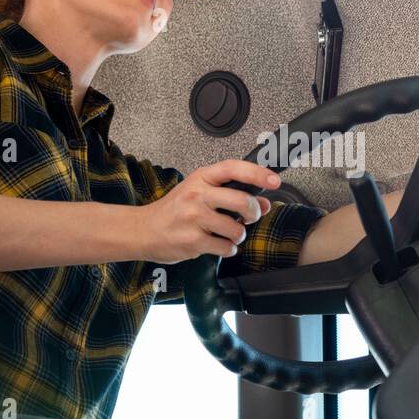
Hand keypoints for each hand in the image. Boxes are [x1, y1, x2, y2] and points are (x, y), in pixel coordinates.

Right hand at [138, 160, 278, 263]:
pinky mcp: (192, 240)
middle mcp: (197, 195)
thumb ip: (231, 195)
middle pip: (243, 201)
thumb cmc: (173, 210)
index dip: (258, 173)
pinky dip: (227, 249)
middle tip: (249, 217)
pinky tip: (217, 245)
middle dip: (254, 213)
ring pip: (237, 229)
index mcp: (201, 178)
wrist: (143, 230)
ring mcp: (194, 218)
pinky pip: (225, 247)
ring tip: (227, 234)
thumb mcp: (200, 194)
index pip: (234, 168)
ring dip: (238, 235)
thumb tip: (264, 203)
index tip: (274, 180)